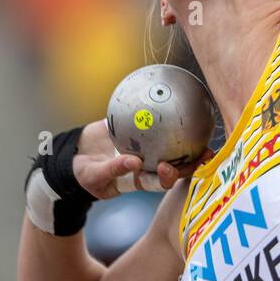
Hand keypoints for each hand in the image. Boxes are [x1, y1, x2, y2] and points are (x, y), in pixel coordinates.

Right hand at [72, 119, 214, 197]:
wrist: (74, 157)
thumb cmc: (84, 174)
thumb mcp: (95, 176)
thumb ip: (114, 169)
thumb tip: (134, 162)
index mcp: (139, 180)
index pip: (161, 181)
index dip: (171, 177)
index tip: (169, 167)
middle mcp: (148, 165)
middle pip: (175, 164)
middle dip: (192, 161)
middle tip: (205, 151)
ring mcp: (145, 148)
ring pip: (169, 143)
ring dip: (187, 137)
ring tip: (203, 125)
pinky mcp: (137, 131)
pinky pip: (151, 122)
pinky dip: (160, 113)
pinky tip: (170, 99)